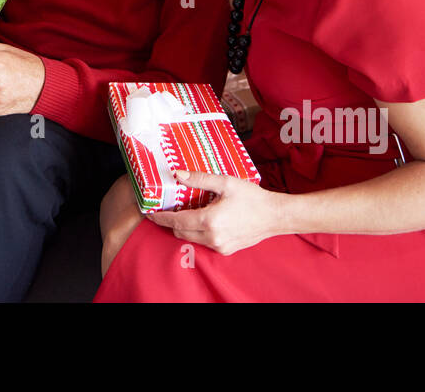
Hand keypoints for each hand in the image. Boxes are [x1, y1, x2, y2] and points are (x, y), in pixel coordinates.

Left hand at [145, 170, 285, 255]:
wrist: (275, 216)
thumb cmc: (253, 198)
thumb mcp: (226, 183)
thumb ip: (200, 179)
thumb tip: (177, 174)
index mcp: (209, 221)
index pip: (175, 221)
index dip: (160, 218)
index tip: (150, 213)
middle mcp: (212, 237)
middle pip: (180, 232)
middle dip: (171, 222)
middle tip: (166, 209)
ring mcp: (219, 246)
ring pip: (191, 239)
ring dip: (185, 227)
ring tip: (185, 212)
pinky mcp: (226, 250)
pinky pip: (204, 242)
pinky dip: (198, 233)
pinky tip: (203, 219)